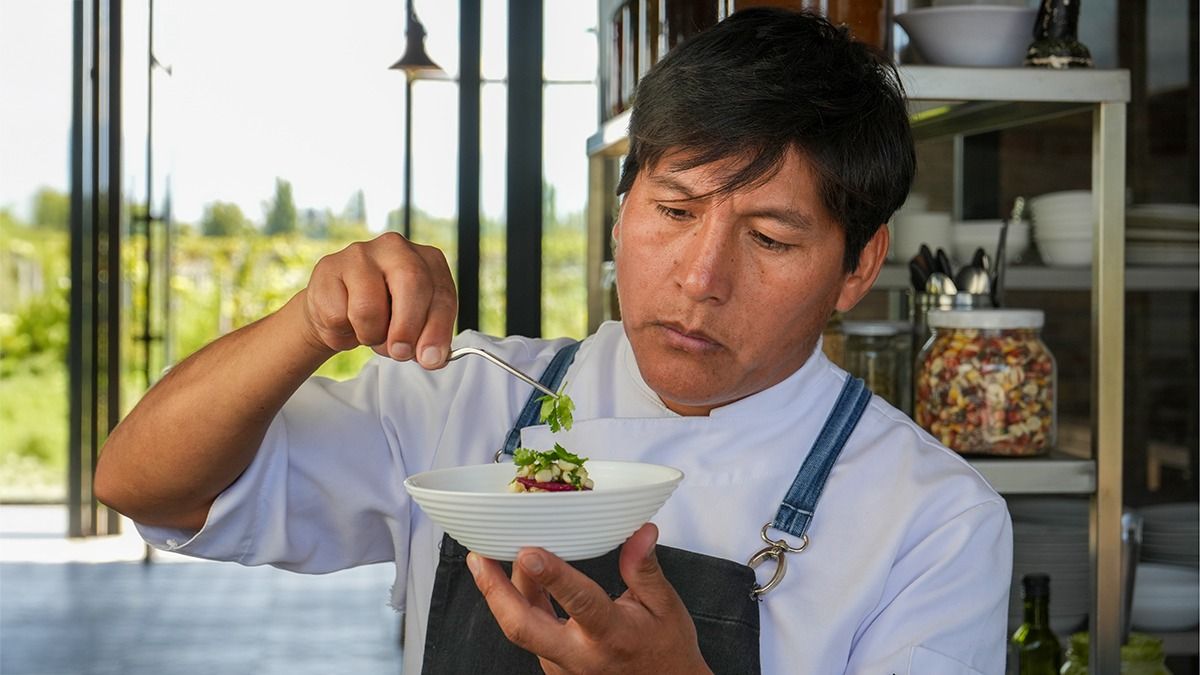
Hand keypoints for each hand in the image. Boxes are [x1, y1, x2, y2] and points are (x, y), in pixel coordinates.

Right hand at [298, 232, 456, 366]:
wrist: (338, 310)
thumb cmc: (384, 315)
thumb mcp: (413, 327)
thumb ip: (426, 339)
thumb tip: (432, 357)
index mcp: (428, 260)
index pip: (442, 293)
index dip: (438, 330)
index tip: (431, 358)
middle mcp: (397, 248)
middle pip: (413, 284)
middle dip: (408, 328)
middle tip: (400, 353)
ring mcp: (360, 254)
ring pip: (369, 307)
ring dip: (371, 335)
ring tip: (369, 333)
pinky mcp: (329, 268)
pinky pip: (338, 314)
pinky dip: (343, 332)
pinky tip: (345, 322)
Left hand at [468, 523, 712, 674]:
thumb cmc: (667, 648)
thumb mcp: (666, 606)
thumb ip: (644, 569)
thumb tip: (641, 531)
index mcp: (613, 636)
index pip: (581, 604)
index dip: (554, 577)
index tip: (529, 551)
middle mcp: (581, 656)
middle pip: (524, 628)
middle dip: (495, 592)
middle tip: (478, 557)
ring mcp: (563, 666)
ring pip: (522, 628)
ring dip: (504, 593)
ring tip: (489, 556)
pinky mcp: (555, 667)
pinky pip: (530, 632)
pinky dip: (522, 603)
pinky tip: (517, 578)